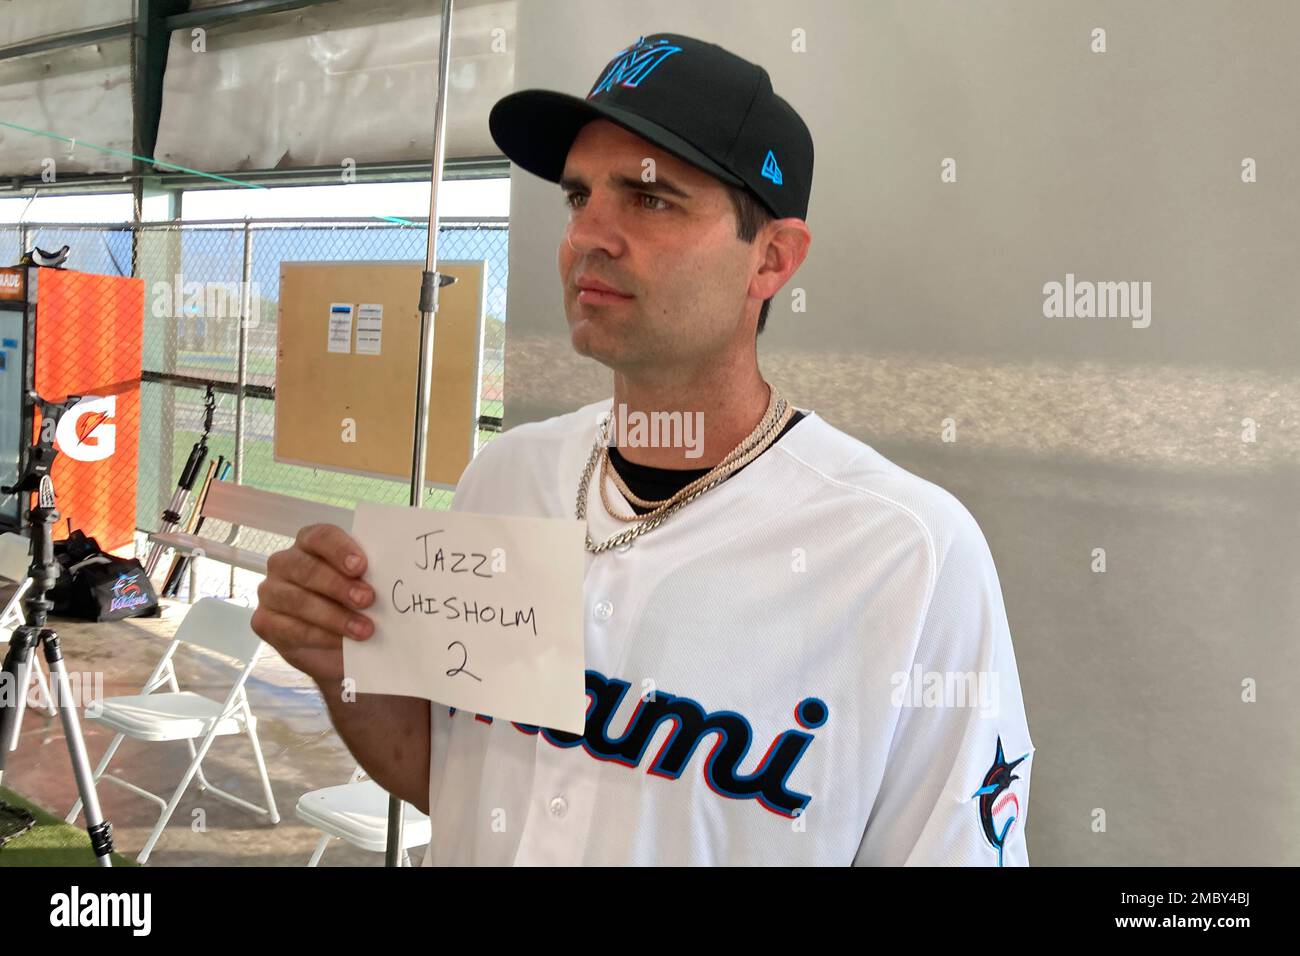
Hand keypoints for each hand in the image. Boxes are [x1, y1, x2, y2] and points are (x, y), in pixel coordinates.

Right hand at [252, 523, 374, 683]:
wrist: (339, 648)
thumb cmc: (353, 605)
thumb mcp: (365, 586)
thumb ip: (371, 576)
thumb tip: (392, 575)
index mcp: (310, 543)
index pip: (320, 536)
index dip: (340, 549)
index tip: (361, 565)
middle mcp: (285, 563)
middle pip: (307, 568)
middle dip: (339, 586)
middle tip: (368, 599)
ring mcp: (271, 592)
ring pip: (298, 600)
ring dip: (334, 616)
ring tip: (364, 629)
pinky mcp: (264, 621)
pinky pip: (290, 628)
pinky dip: (320, 636)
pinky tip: (342, 643)